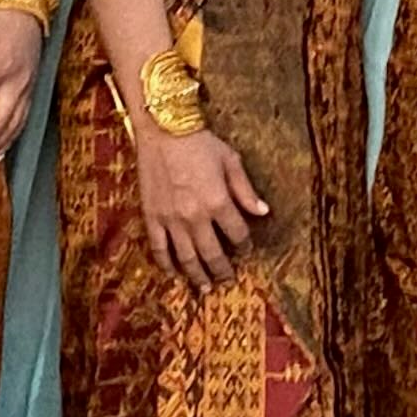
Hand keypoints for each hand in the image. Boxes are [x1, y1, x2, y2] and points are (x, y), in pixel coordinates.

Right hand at [135, 121, 267, 288]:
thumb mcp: (231, 161)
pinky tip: (173, 274)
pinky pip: (159, 248)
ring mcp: (172, 219)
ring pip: (187, 258)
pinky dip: (166, 264)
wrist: (162, 129)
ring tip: (205, 287)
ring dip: (197, 276)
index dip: (245, 246)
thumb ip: (246, 190)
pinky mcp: (152, 216)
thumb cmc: (199, 142)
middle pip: (213, 254)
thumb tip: (263, 211)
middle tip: (228, 280)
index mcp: (218, 202)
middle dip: (223, 270)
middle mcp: (196, 216)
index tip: (246, 250)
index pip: (238, 234)